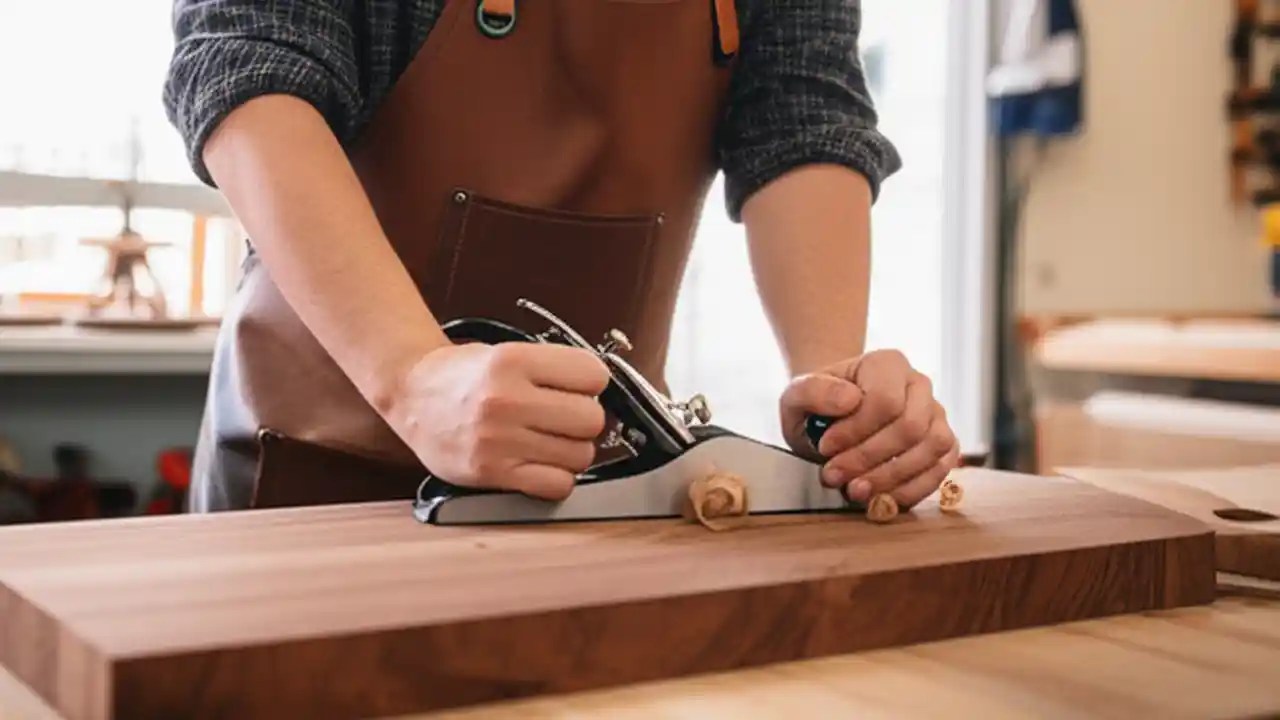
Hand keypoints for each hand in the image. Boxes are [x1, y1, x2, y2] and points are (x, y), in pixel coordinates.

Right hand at [387, 343, 609, 499]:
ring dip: (572, 450)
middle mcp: (506, 400)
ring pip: (579, 455)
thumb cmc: (463, 374)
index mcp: (513, 361)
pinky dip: (558, 477)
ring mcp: (499, 440)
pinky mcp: (492, 472)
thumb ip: (554, 369)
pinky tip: (542, 463)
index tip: (580, 387)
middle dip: (585, 418)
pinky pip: (557, 485)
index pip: (593, 374)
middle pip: (591, 419)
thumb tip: (605, 390)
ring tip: (549, 440)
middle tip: (565, 417)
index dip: (593, 382)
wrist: (412, 394)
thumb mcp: (508, 351)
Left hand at [780, 350, 959, 508]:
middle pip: (911, 427)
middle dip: (870, 460)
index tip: (825, 448)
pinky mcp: (943, 444)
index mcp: (887, 364)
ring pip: (933, 449)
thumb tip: (850, 400)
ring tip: (855, 491)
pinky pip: (942, 469)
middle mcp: (919, 385)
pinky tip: (882, 498)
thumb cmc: (817, 405)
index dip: (855, 431)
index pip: (885, 400)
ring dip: (892, 478)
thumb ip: (812, 391)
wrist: (831, 416)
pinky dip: (913, 489)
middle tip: (834, 476)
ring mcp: (936, 415)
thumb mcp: (797, 395)